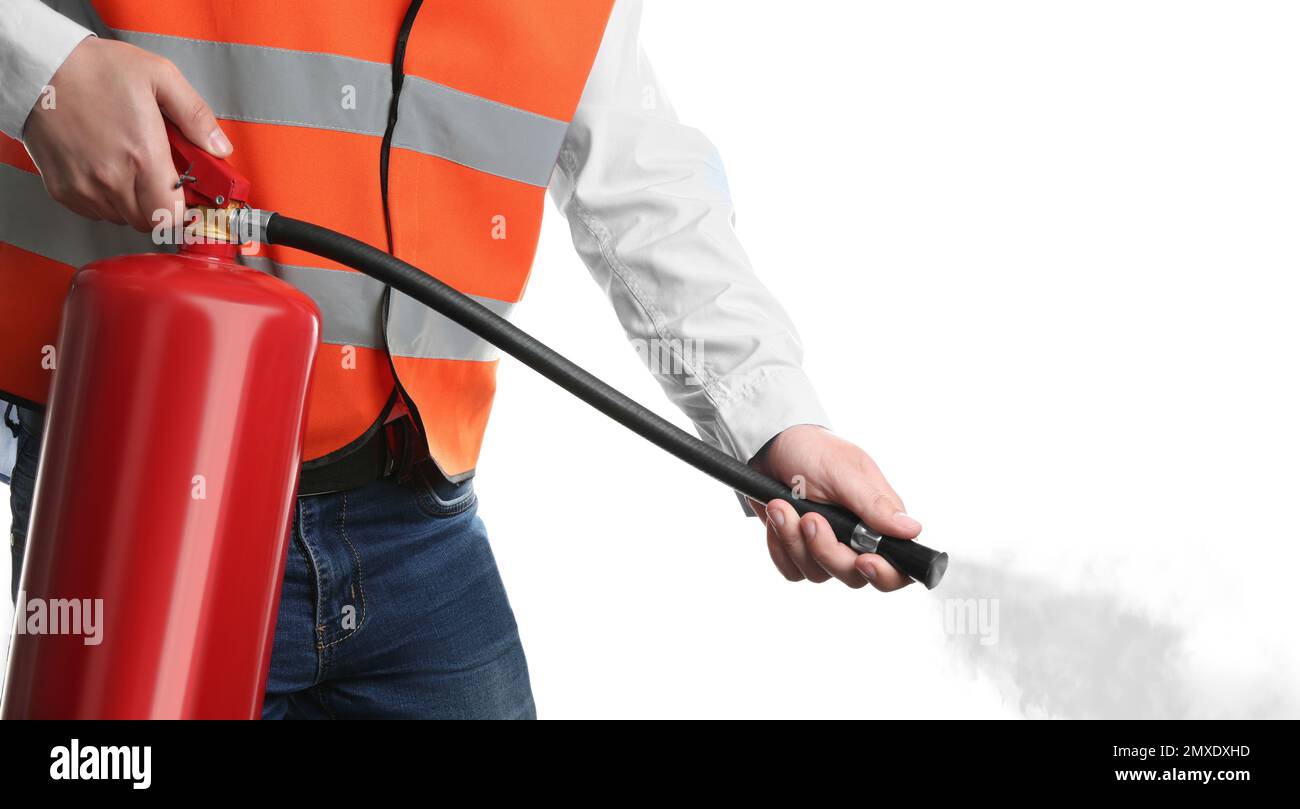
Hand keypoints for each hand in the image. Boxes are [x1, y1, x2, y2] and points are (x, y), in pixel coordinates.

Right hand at [22, 36, 231, 231]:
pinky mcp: (63, 190)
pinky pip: (95, 212)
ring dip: (133, 202)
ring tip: (130, 166)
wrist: (40, 67)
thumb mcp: (160, 78)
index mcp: (142, 155)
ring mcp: (85, 187)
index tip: (186, 195)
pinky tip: (107, 169)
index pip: (171, 216)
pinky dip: (106, 199)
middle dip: (160, 204)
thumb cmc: (94, 69)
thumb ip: (196, 116)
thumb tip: (219, 146)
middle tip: (159, 176)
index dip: (183, 209)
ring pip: (122, 218)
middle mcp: (112, 178)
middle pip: (149, 222)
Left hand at [747, 425, 921, 590]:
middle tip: (810, 519)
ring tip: (782, 506)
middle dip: (826, 551)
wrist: (770, 448)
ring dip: (794, 541)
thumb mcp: (844, 471)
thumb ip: (874, 504)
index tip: (863, 561)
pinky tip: (777, 517)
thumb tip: (911, 530)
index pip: (898, 566)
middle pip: (853, 576)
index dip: (885, 574)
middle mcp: (857, 540)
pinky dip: (779, 546)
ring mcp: (827, 548)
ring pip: (817, 574)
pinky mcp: (798, 551)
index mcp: (879, 520)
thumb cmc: (813, 451)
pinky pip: (791, 569)